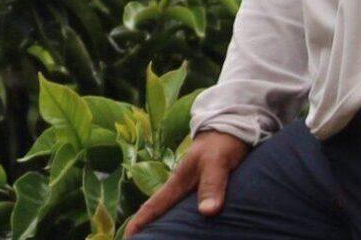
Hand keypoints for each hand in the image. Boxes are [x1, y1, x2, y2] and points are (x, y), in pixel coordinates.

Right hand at [126, 132, 248, 232]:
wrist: (232, 130)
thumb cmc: (221, 144)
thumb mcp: (216, 162)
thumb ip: (212, 185)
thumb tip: (206, 212)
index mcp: (179, 182)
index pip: (155, 205)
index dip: (141, 221)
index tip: (128, 237)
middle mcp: (182, 188)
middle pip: (161, 213)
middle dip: (149, 228)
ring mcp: (193, 190)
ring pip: (175, 213)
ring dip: (166, 227)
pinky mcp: (206, 193)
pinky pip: (191, 213)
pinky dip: (185, 224)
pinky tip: (189, 233)